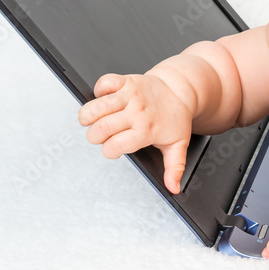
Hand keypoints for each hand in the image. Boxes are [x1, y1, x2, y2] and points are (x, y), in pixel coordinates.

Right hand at [77, 73, 193, 193]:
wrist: (180, 90)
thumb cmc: (175, 118)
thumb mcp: (178, 145)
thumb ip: (174, 168)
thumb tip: (173, 188)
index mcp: (146, 130)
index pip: (113, 147)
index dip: (109, 151)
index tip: (115, 148)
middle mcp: (137, 112)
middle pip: (99, 130)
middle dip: (95, 137)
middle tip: (104, 135)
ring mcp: (131, 95)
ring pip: (95, 107)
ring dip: (88, 116)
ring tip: (94, 120)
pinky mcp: (126, 81)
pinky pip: (103, 83)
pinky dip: (99, 90)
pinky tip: (106, 99)